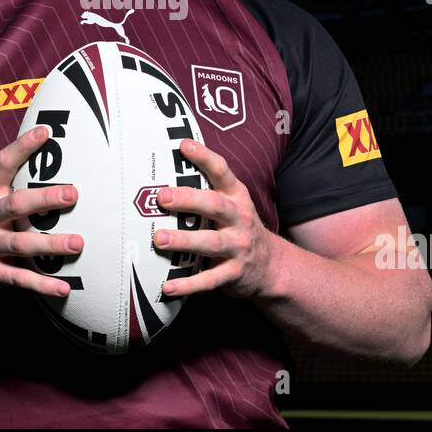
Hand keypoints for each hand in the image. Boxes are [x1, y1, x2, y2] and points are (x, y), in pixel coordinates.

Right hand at [0, 125, 82, 302]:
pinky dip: (42, 284)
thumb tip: (52, 168)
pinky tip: (64, 287)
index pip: (2, 165)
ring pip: (21, 244)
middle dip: (45, 198)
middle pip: (16, 204)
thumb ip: (10, 190)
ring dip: (51, 244)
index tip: (44, 132)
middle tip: (72, 195)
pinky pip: (19, 279)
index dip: (22, 147)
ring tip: (77, 243)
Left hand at [154, 138, 278, 299]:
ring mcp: (238, 247)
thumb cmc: (239, 228)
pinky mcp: (234, 273)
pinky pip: (209, 279)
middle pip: (215, 205)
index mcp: (236, 197)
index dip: (204, 157)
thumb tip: (165, 173)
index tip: (183, 146)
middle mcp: (239, 219)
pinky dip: (188, 284)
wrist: (271, 266)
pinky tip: (168, 286)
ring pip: (211, 242)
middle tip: (162, 197)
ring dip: (184, 240)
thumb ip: (207, 191)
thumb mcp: (232, 204)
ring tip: (159, 238)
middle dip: (188, 200)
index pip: (222, 172)